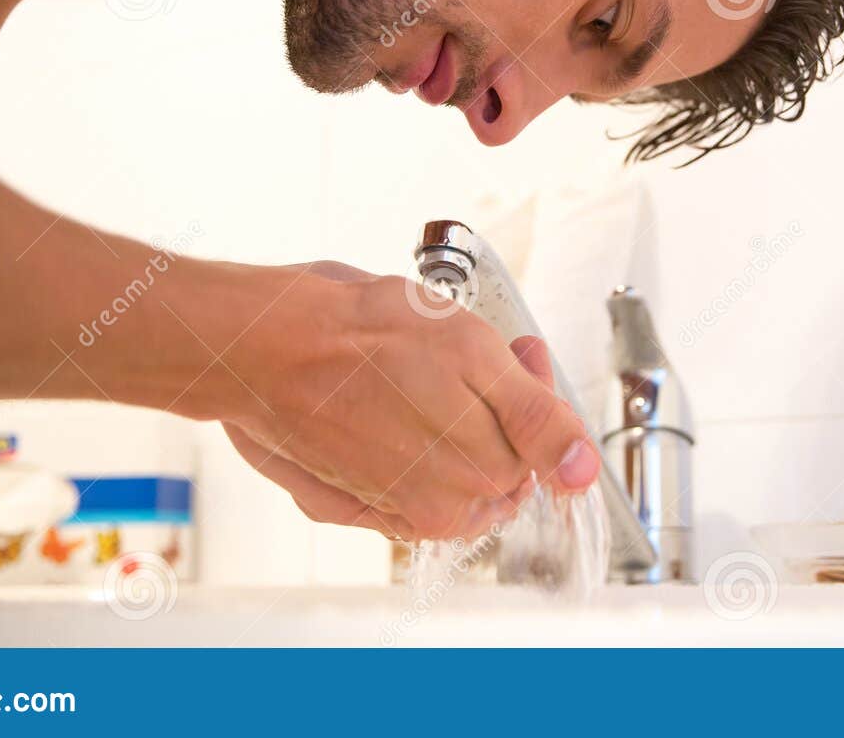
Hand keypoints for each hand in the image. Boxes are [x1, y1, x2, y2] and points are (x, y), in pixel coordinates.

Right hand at [207, 262, 600, 539]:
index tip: (511, 349)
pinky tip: (374, 400)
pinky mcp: (342, 498)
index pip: (540, 447)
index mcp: (478, 477)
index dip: (531, 385)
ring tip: (411, 366)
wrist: (260, 344)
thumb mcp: (472, 352)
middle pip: (496, 459)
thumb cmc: (357, 336)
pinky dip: (391, 438)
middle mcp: (435, 507)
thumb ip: (537, 419)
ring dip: (440, 416)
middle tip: (461, 348)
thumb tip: (584, 471)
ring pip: (446, 466)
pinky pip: (392, 476)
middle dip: (491, 401)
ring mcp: (386, 506)